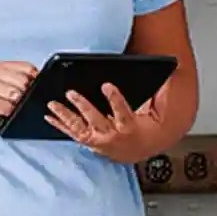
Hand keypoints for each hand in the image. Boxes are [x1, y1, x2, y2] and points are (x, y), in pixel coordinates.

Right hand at [0, 61, 38, 138]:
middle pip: (24, 81)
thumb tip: (39, 83)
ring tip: (5, 107)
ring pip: (17, 95)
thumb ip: (15, 80)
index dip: (34, 80)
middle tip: (13, 102)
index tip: (30, 90)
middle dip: (24, 94)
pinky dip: (7, 113)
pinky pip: (8, 108)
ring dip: (15, 105)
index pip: (27, 67)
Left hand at [45, 83, 163, 162]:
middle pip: (97, 121)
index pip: (124, 113)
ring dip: (66, 116)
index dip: (115, 99)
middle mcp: (113, 137)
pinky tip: (48, 116)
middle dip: (84, 107)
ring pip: (81, 129)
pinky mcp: (89, 141)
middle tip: (71, 93)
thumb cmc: (146, 126)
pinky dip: (60, 125)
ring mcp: (99, 141)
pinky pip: (73, 134)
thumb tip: (168, 66)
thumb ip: (160, 89)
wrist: (141, 149)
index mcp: (131, 128)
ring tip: (53, 103)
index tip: (107, 85)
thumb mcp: (158, 109)